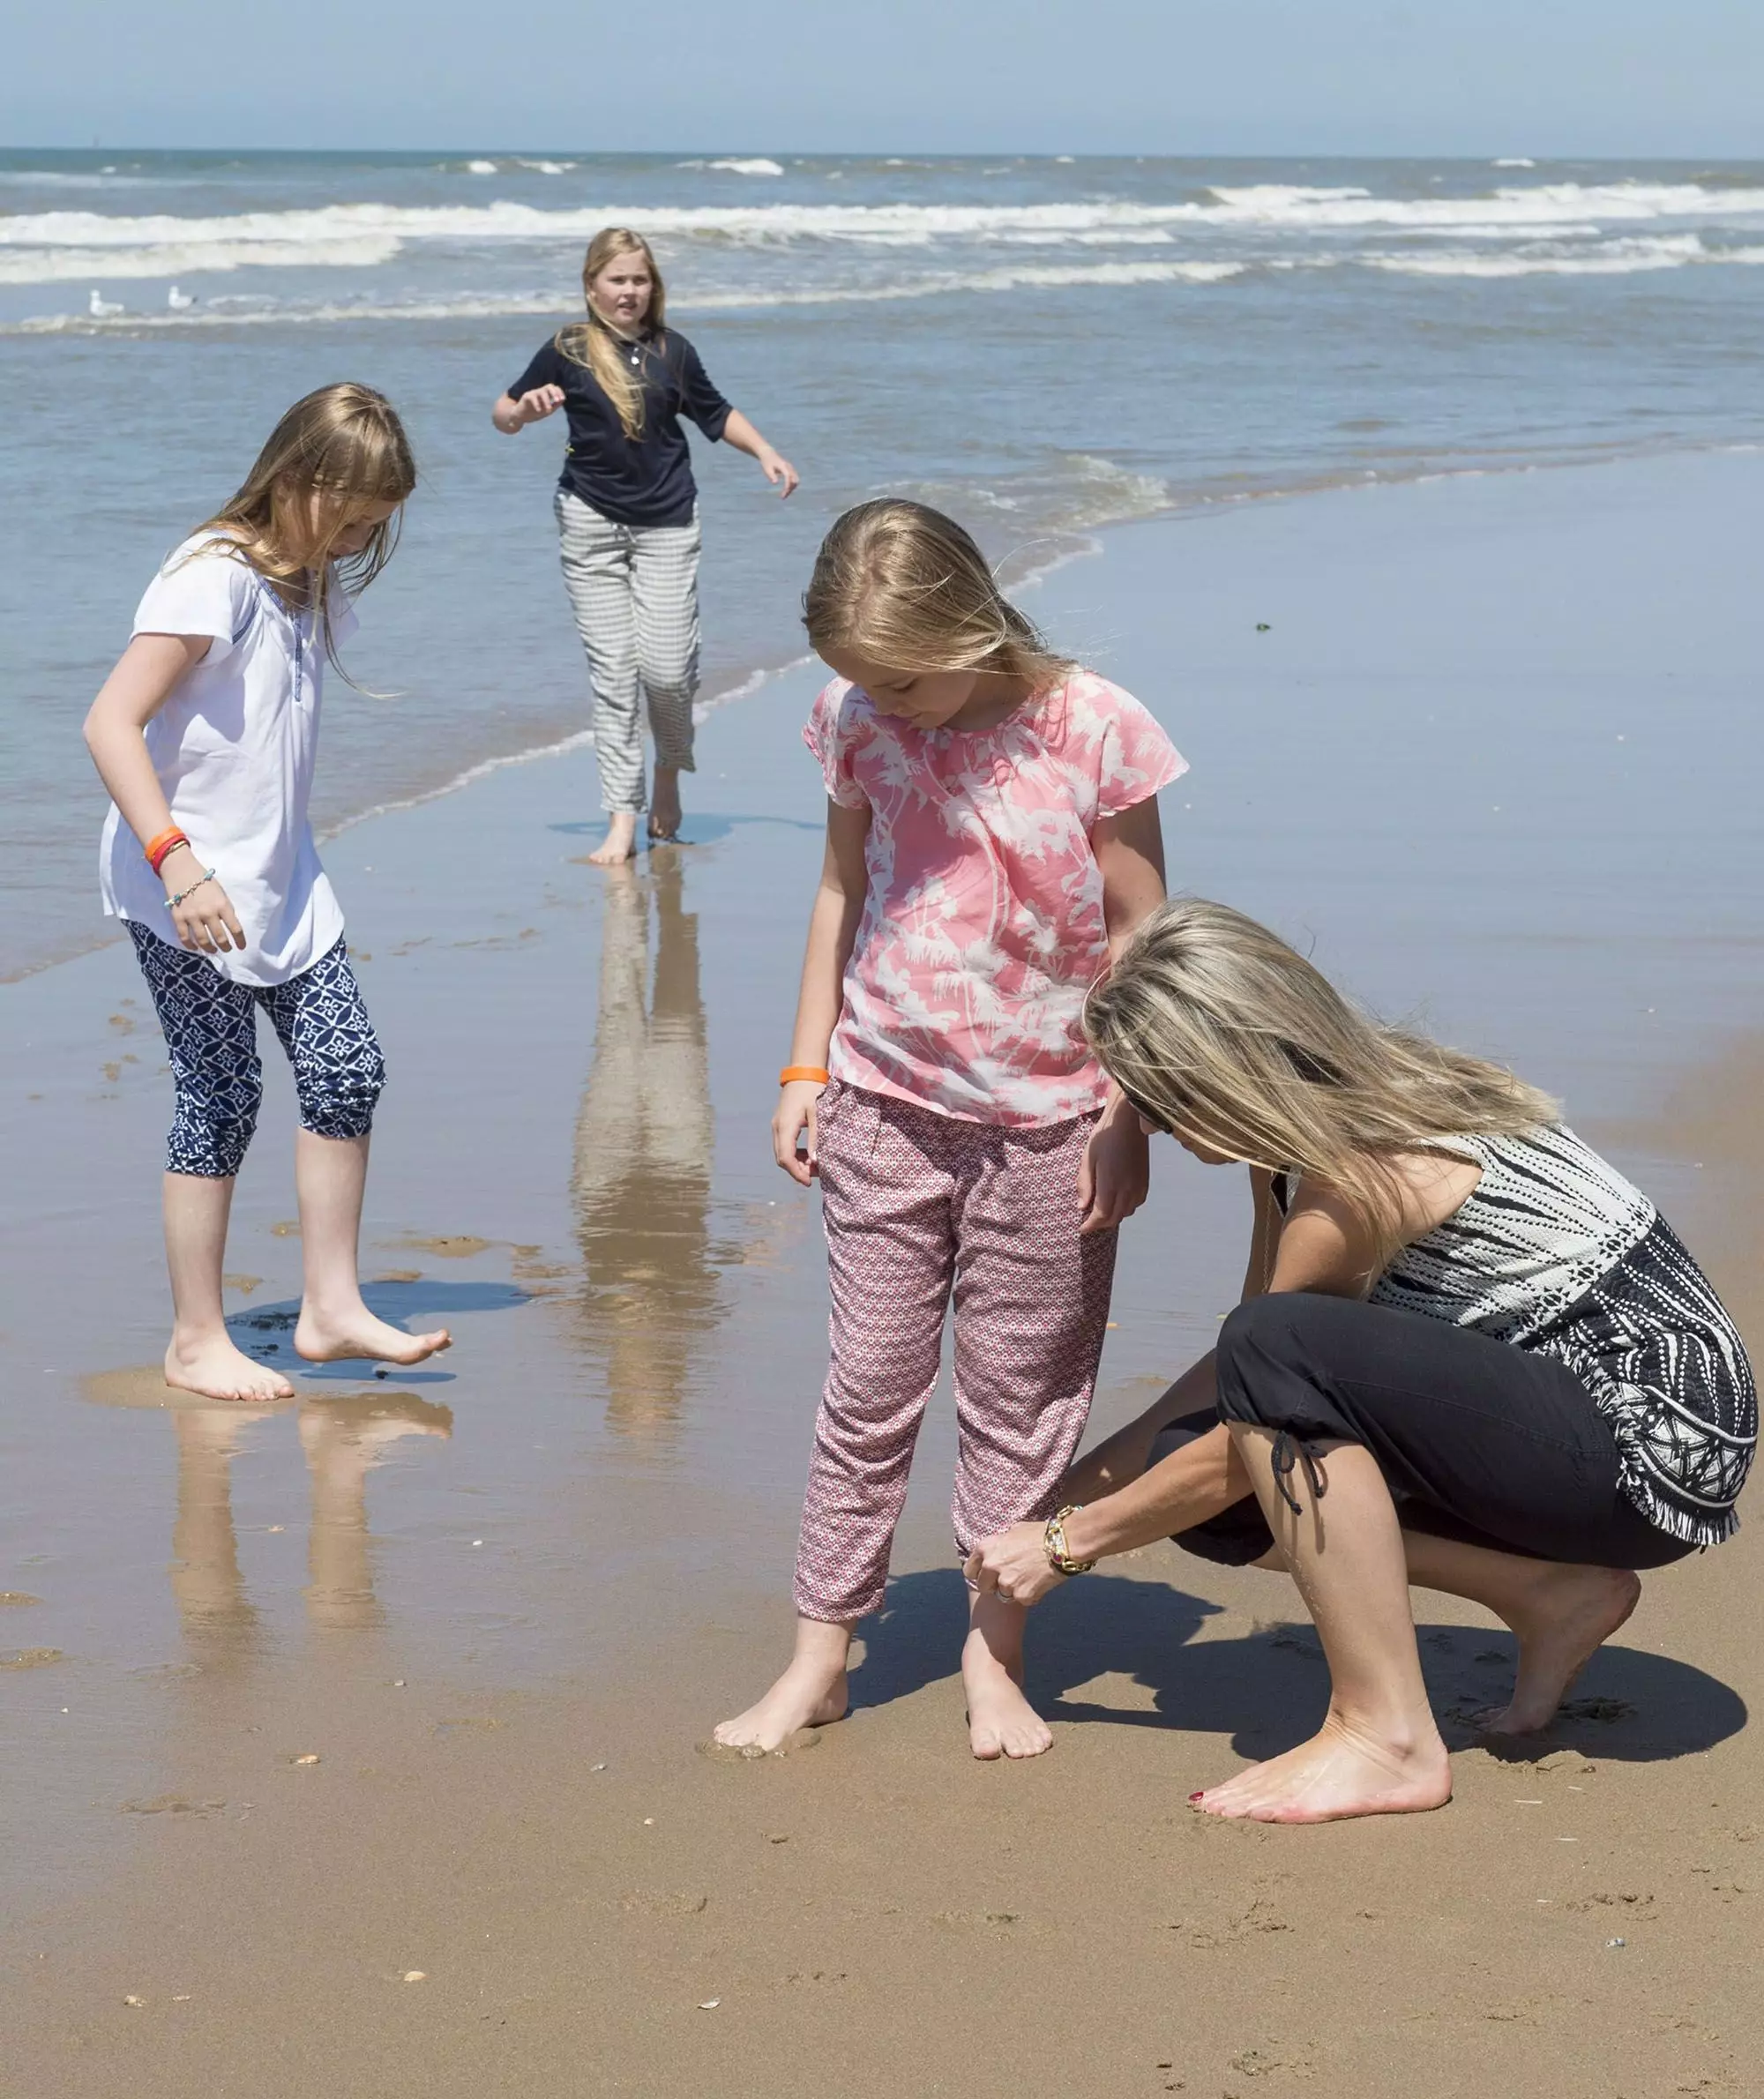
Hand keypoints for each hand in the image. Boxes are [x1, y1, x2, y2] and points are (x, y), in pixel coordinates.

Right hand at [162, 846, 245, 954]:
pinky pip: (184, 937)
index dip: (240, 940)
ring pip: (203, 940)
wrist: (180, 870)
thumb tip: (228, 926)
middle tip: (227, 949)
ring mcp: (192, 916)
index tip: (241, 947)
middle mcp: (208, 912)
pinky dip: (190, 945)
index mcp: (222, 905)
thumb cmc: (204, 881)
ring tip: (213, 950)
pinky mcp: (178, 918)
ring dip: (210, 948)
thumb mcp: (220, 893)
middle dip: (225, 947)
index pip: (235, 928)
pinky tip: (195, 948)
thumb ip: (224, 909)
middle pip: (220, 937)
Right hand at [518, 384, 565, 423]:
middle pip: (549, 386)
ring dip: (547, 400)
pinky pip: (532, 397)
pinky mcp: (526, 397)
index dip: (559, 392)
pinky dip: (537, 404)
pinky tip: (539, 410)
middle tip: (556, 400)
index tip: (562, 399)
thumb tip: (562, 399)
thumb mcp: (547, 411)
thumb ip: (555, 405)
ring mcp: (533, 393)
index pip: (554, 388)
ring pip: (541, 391)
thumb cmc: (534, 413)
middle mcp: (540, 392)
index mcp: (546, 395)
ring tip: (548, 409)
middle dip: (554, 392)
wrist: (520, 417)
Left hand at [758, 449, 798, 498]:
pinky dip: (790, 487)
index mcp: (783, 466)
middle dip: (790, 489)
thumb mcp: (767, 469)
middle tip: (782, 497)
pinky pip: (794, 481)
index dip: (787, 485)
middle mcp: (789, 467)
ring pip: (795, 481)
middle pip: (794, 480)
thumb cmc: (767, 462)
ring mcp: (791, 469)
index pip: (788, 476)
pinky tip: (784, 491)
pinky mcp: (791, 471)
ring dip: (791, 489)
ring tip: (783, 496)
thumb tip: (775, 483)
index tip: (783, 493)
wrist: (769, 454)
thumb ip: (771, 475)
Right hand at [772, 1078, 824, 1184]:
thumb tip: (815, 1162)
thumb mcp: (817, 1115)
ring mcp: (777, 1126)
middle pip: (781, 1158)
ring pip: (781, 1153)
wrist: (803, 1073)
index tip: (809, 1182)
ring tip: (814, 1166)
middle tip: (815, 1175)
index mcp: (785, 1126)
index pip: (785, 1158)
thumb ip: (815, 1138)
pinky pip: (784, 1145)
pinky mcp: (780, 1124)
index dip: (796, 1173)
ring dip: (796, 1163)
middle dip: (797, 1170)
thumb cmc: (813, 1091)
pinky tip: (809, 1154)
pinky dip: (795, 1154)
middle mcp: (777, 1128)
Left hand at [964, 1522, 1063, 1607]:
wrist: (1063, 1544)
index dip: (979, 1573)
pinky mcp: (1021, 1595)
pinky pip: (1022, 1600)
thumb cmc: (1041, 1533)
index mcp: (986, 1548)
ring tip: (1028, 1578)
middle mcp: (992, 1566)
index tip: (986, 1575)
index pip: (970, 1569)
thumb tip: (999, 1548)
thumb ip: (1001, 1543)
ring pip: (1004, 1595)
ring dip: (1013, 1590)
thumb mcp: (1014, 1531)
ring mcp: (1006, 1583)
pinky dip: (1030, 1595)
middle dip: (995, 1585)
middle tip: (1010, 1578)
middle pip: (984, 1587)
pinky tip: (1039, 1583)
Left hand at [1078, 1098, 1149, 1232]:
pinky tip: (1116, 1201)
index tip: (1081, 1229)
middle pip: (1114, 1218)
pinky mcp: (1145, 1181)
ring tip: (1100, 1211)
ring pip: (1126, 1213)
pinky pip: (1135, 1204)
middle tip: (1087, 1222)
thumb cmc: (1104, 1137)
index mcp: (1111, 1185)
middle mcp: (1128, 1190)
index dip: (1090, 1225)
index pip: (1101, 1216)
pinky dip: (1124, 1208)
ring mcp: (1139, 1186)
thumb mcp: (1087, 1159)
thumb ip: (1085, 1185)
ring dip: (1112, 1216)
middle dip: (1100, 1224)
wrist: (1128, 1122)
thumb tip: (1082, 1207)